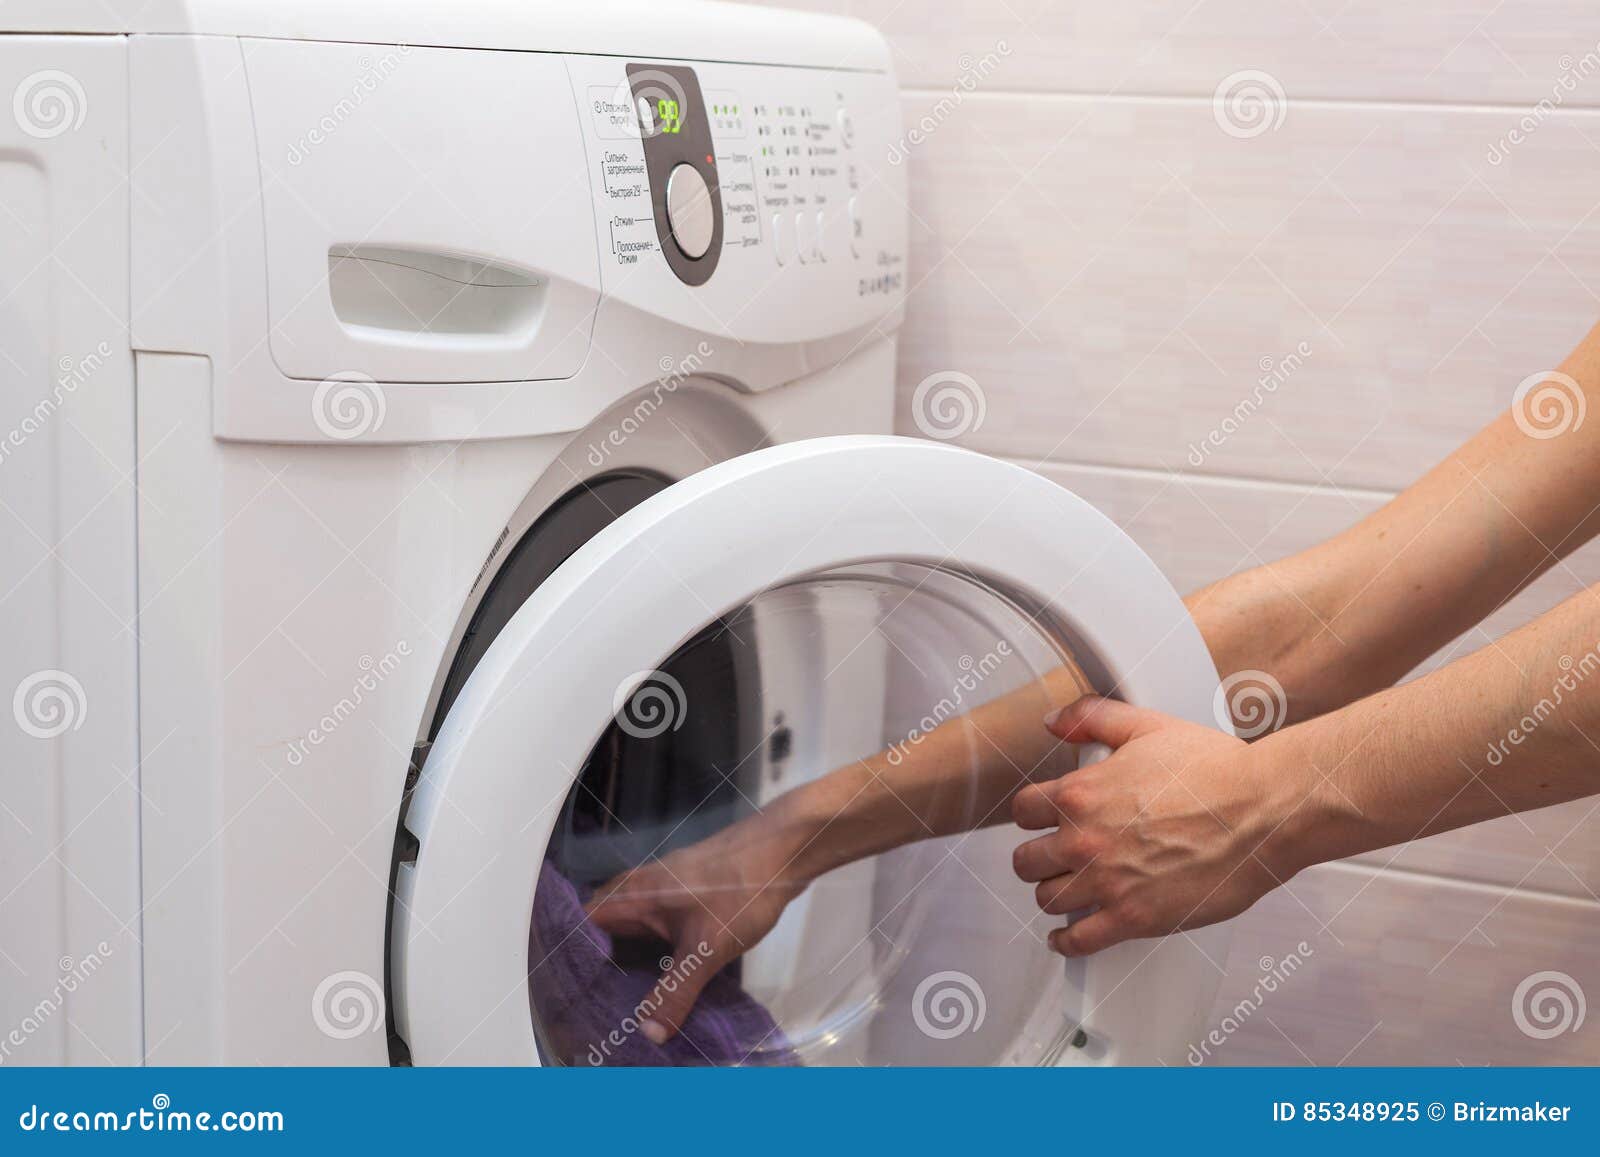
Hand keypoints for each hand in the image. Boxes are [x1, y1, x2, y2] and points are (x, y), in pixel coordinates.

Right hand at [584, 808, 812, 1042]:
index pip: (577, 926)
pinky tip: (657, 982)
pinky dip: (647, 956)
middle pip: (599, 933)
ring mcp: (660, 893)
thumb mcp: (706, 949)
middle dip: (594, 969)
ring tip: (617, 1005)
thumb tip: (649, 1032)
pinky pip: (651, 930)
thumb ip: (675, 992)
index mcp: (631, 896)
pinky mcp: (682, 899)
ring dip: (622, 964)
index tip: (566, 996)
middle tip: (590, 1009)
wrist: (784, 850)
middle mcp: (638, 891)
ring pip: (627, 933)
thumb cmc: (742, 887)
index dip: (568, 960)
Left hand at [1011, 695, 1304, 955]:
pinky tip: (1066, 938)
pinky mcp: (1134, 918)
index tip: (1040, 822)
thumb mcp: (1147, 725)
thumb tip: (1052, 720)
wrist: (1262, 812)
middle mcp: (1085, 840)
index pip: (1022, 811)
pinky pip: (1079, 942)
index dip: (1031, 816)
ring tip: (1067, 891)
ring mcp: (1107, 883)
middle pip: (1026, 861)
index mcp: (1081, 794)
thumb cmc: (1215, 770)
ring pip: (1047, 900)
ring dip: (1055, 895)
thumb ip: (1091, 717)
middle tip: (1053, 859)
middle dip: (1037, 858)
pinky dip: (1066, 943)